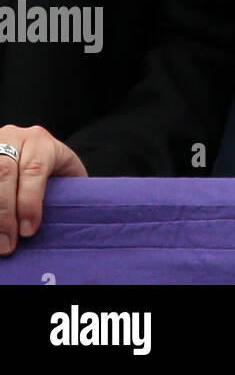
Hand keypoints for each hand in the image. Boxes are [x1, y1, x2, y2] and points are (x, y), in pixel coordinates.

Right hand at [0, 125, 87, 254]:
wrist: (29, 145)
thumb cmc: (51, 164)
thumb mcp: (65, 169)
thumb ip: (72, 188)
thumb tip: (79, 215)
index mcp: (40, 141)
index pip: (34, 169)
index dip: (29, 201)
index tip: (29, 231)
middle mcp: (13, 138)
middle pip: (4, 173)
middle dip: (5, 213)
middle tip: (8, 244)